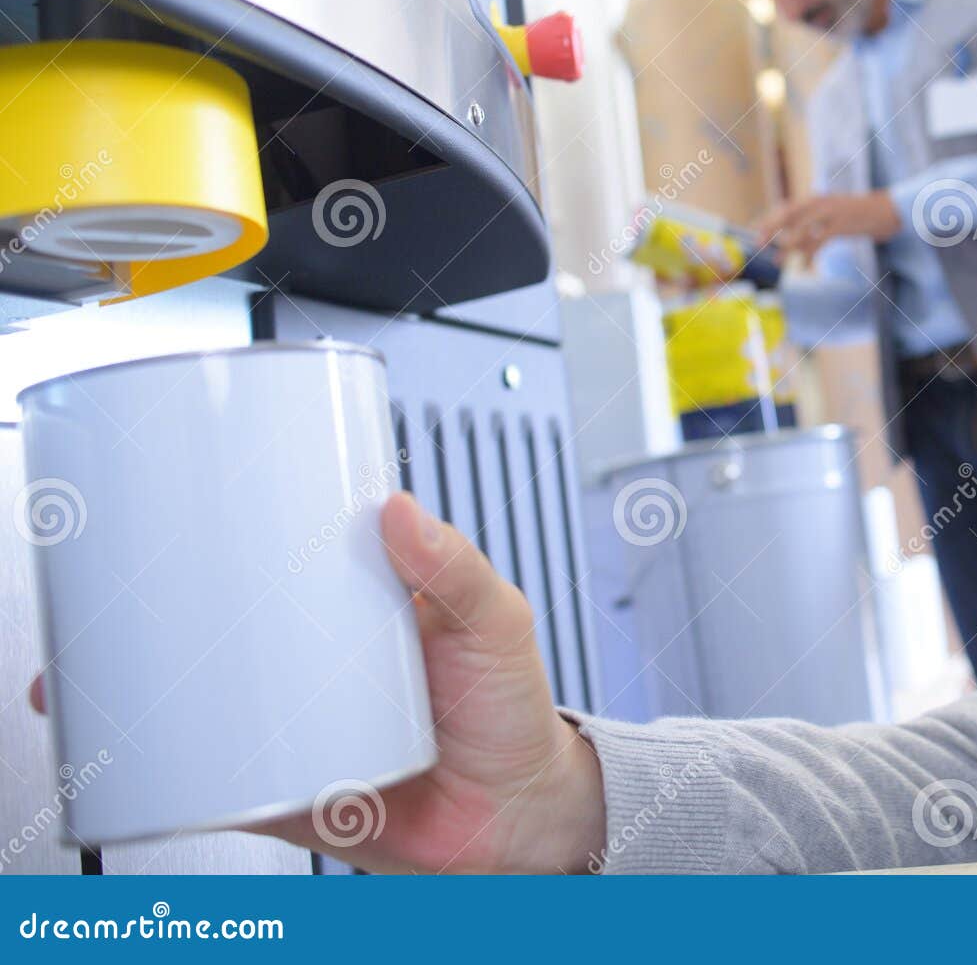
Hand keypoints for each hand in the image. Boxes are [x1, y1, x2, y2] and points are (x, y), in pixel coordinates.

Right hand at [28, 492, 605, 873]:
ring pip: (206, 702)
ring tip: (105, 666)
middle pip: (228, 628)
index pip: (285, 562)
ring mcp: (297, 725)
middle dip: (169, 611)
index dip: (238, 538)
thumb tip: (401, 511)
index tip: (191, 510)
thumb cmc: (512, 711)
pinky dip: (175, 772)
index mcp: (361, 607)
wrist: (518, 817)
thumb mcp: (497, 622)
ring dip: (152, 688)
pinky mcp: (286, 790)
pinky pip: (216, 782)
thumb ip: (458, 569)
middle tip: (129, 590)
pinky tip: (143, 751)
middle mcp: (320, 661)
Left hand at [754, 191, 901, 264]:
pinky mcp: (841, 225)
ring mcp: (829, 212)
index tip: (754, 233)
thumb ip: (809, 229)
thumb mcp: (827, 219)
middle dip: (771, 229)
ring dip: (788, 247)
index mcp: (812, 200)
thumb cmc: (850, 217)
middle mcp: (818, 203)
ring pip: (802, 229)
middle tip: (759, 243)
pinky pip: (820, 241)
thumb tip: (790, 248)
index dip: (767, 220)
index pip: (783, 208)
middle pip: (788, 215)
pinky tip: (805, 266)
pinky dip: (810, 255)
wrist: (881, 212)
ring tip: (778, 261)